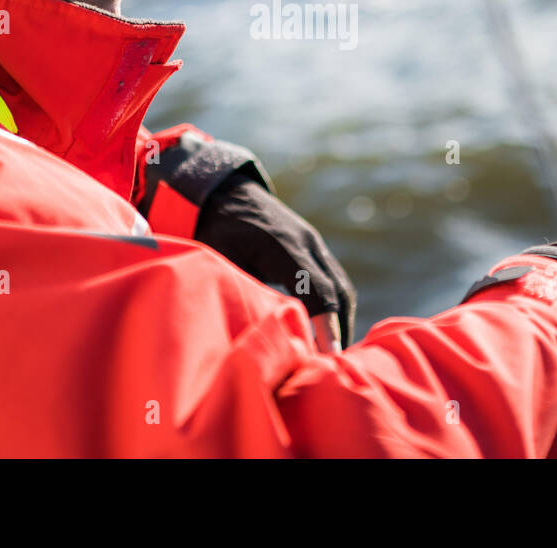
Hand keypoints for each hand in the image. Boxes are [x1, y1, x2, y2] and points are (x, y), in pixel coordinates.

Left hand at [195, 172, 356, 349]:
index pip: (315, 289)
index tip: (328, 356)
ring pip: (341, 286)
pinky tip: (323, 331)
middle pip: (338, 291)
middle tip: (330, 367)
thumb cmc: (215, 229)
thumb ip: (242, 291)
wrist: (223, 190)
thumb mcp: (221, 260)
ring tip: (329, 355)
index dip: (324, 325)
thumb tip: (257, 334)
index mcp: (282, 245)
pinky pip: (333, 280)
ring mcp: (313, 242)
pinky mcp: (313, 247)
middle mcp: (306, 242)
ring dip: (340, 320)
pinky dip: (333, 307)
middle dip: (338, 330)